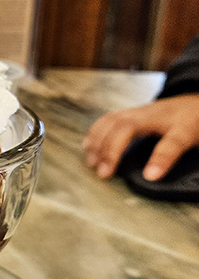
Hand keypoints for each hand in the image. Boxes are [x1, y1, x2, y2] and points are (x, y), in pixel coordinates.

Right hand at [83, 93, 198, 180]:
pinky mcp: (130, 114)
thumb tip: (150, 176)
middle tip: (101, 173)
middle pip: (114, 126)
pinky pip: (107, 120)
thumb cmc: (191, 120)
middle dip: (104, 150)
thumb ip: (169, 153)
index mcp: (153, 117)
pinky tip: (89, 144)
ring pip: (107, 122)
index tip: (121, 175)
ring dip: (96, 141)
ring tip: (91, 162)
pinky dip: (94, 132)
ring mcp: (133, 112)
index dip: (121, 153)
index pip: (128, 131)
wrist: (193, 102)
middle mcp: (140, 113)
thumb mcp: (187, 136)